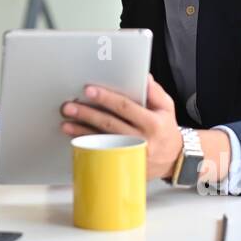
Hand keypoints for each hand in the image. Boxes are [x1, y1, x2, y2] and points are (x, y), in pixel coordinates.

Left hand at [59, 74, 182, 179]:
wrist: (173, 159)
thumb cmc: (165, 129)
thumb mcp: (167, 107)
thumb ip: (154, 91)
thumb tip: (144, 77)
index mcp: (152, 123)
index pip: (125, 107)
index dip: (106, 98)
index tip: (89, 90)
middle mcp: (141, 140)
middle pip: (109, 124)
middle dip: (87, 114)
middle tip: (70, 107)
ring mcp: (131, 155)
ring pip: (103, 141)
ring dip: (82, 132)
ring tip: (67, 123)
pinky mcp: (124, 164)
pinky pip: (103, 154)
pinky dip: (88, 146)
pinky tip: (76, 140)